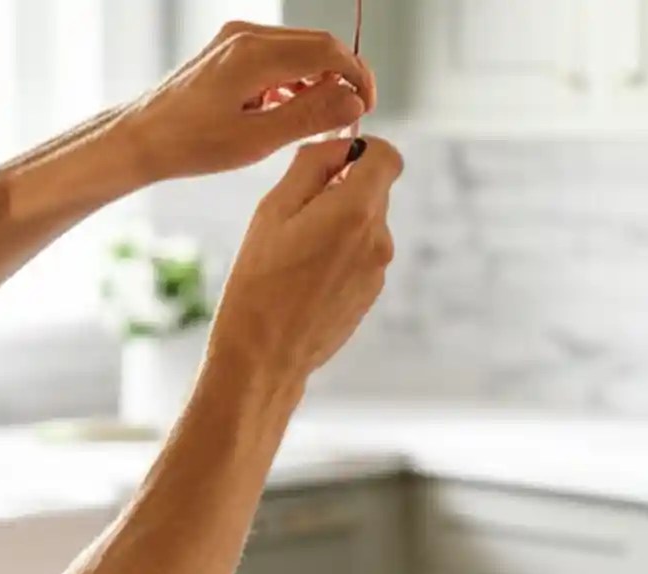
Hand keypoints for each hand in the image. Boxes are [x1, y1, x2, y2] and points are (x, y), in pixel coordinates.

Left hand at [120, 22, 375, 180]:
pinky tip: (294, 109)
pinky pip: (278, 55)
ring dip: (320, 79)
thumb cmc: (193, 144)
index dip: (357, 77)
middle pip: (318, 44)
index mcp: (255, 54)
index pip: (329, 51)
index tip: (366, 109)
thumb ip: (311, 116)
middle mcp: (246, 35)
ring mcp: (236, 39)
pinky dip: (296, 78)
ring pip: (300, 49)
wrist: (142, 138)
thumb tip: (354, 100)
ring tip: (324, 118)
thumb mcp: (259, 139)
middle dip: (343, 77)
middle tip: (351, 115)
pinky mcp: (229, 50)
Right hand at [210, 137, 402, 381]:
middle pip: (374, 190)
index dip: (361, 149)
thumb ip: (312, 166)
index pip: (388, 156)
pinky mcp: (371, 293)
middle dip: (342, 189)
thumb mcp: (273, 209)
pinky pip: (361, 255)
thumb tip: (339, 145)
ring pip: (366, 224)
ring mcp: (379, 270)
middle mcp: (379, 239)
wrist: (264, 354)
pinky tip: (305, 276)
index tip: (332, 162)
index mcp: (357, 211)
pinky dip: (339, 253)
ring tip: (296, 251)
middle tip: (296, 213)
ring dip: (338, 223)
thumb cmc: (259, 280)